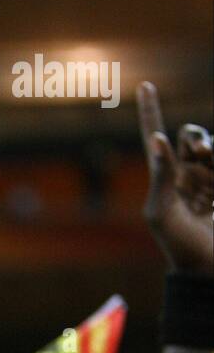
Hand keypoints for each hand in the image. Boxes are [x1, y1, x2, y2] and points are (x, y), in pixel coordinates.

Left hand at [137, 81, 212, 276]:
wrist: (205, 267)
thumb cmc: (177, 244)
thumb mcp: (162, 211)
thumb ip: (162, 175)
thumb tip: (158, 138)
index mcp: (161, 178)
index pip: (153, 137)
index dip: (150, 111)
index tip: (146, 84)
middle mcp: (183, 175)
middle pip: (191, 137)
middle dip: (198, 136)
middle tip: (203, 150)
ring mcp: (205, 181)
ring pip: (210, 147)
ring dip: (211, 148)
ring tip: (211, 158)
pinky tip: (211, 184)